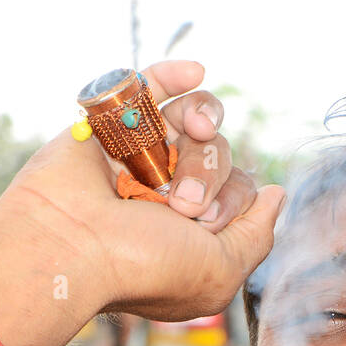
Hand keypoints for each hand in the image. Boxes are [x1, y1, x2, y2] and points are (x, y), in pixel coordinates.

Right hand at [0, 61, 283, 345]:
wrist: (71, 246)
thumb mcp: (222, 271)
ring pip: (196, 121)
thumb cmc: (143, 267)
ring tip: (175, 156)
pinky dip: (175, 75)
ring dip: (199, 134)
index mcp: (191, 230)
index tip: (207, 226)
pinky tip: (193, 74)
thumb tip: (274, 195)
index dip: (237, 201)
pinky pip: (152, 86)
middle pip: (222, 155)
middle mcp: (167, 193)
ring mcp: (140, 158)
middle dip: (212, 176)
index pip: (241, 191)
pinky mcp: (112, 126)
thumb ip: (258, 235)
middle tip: (183, 207)